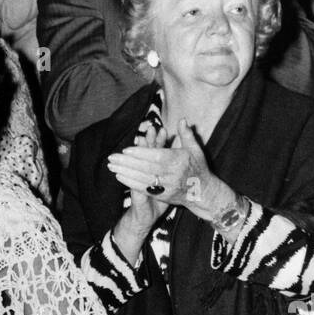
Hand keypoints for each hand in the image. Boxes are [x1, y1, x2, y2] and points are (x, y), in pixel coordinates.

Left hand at [107, 119, 224, 219]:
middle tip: (111, 157)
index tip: (126, 150)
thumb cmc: (198, 167)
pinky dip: (130, 183)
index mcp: (179, 161)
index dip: (141, 153)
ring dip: (125, 173)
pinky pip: (144, 189)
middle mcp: (172, 174)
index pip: (156, 156)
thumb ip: (187, 134)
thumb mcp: (195, 149)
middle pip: (146, 168)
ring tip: (111, 166)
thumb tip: (183, 119)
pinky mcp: (162, 195)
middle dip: (127, 163)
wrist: (202, 192)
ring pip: (142, 179)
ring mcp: (166, 186)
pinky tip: (120, 177)